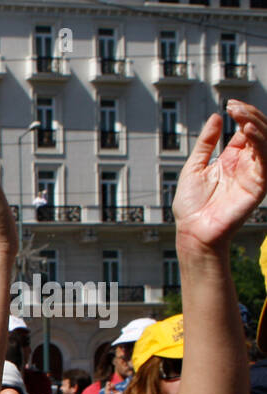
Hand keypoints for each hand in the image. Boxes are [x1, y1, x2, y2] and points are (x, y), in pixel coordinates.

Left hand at [172, 101, 266, 250]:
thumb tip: (216, 117)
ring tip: (240, 114)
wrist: (192, 231)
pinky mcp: (258, 185)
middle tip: (235, 106)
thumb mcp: (194, 167)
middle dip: (249, 115)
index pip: (246, 130)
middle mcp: (246, 164)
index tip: (230, 105)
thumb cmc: (191, 205)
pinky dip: (260, 142)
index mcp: (232, 159)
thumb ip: (206, 143)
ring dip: (256, 124)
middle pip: (258, 133)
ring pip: (265, 142)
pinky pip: (265, 159)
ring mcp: (254, 173)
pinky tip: (247, 131)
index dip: (242, 115)